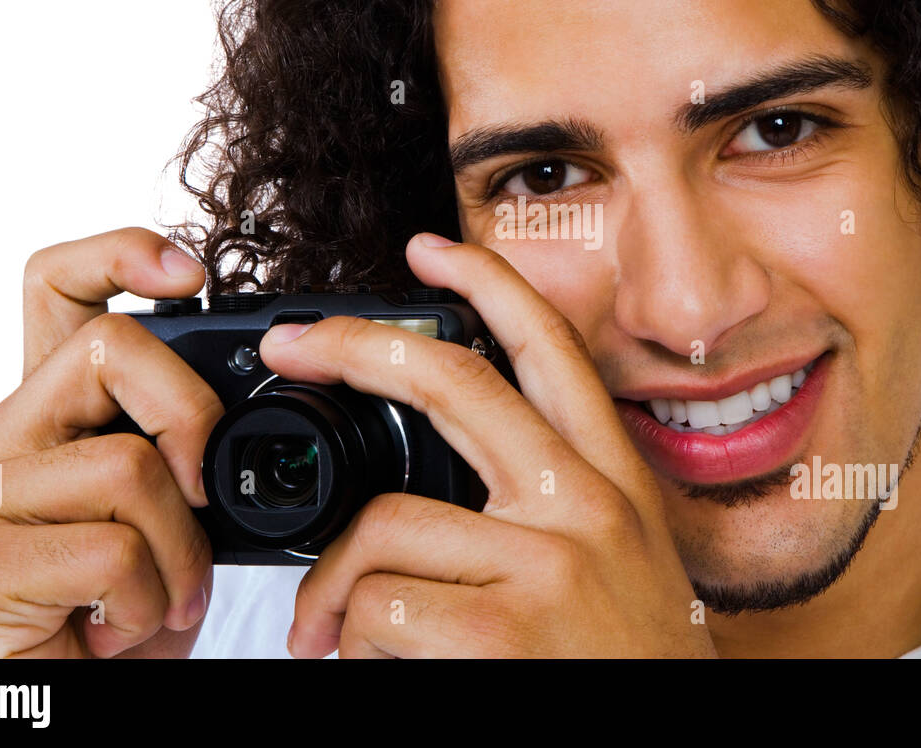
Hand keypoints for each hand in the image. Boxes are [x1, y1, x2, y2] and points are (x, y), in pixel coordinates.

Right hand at [0, 228, 219, 657]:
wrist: (61, 705)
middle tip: (206, 496)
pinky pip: (113, 550)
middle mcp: (4, 438)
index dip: (120, 252)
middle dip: (192, 415)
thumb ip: (185, 441)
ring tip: (161, 593)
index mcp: (53, 411)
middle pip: (109, 346)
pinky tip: (124, 626)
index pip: (56, 285)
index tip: (189, 273)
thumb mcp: (172, 507)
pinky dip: (152, 599)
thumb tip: (259, 393)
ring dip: (182, 547)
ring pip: (128, 463)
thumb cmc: (120, 607)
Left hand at [264, 233, 717, 657]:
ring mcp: (548, 564)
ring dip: (334, 587)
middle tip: (294, 345)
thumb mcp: (618, 566)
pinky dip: (352, 644)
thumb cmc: (627, 670)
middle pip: (451, 383)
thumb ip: (545, 508)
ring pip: (385, 526)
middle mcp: (586, 506)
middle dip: (354, 346)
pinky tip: (378, 668)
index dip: (486, 284)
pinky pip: (379, 607)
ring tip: (330, 633)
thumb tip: (437, 481)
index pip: (550, 351)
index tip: (431, 249)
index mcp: (611, 483)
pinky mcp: (502, 630)